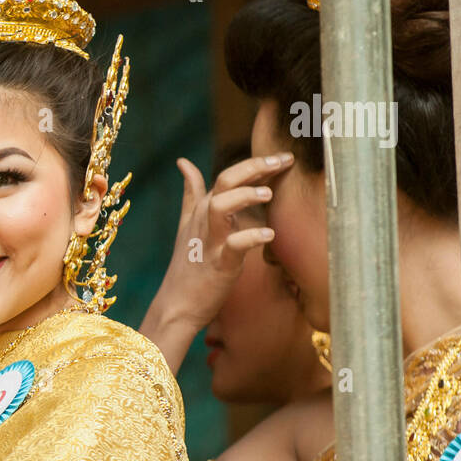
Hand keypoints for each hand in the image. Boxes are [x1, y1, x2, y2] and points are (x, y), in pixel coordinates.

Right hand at [140, 152, 293, 373]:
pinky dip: (250, 238)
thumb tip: (184, 162)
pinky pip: (233, 246)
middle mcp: (204, 221)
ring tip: (268, 194)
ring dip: (244, 197)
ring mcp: (210, 242)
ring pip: (220, 207)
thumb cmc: (188, 265)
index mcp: (201, 210)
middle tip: (283, 160)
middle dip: (253, 167)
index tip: (283, 157)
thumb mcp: (187, 223)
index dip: (253, 163)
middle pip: (224, 182)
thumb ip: (191, 192)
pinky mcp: (219, 265)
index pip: (225, 177)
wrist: (177, 304)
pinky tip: (269, 235)